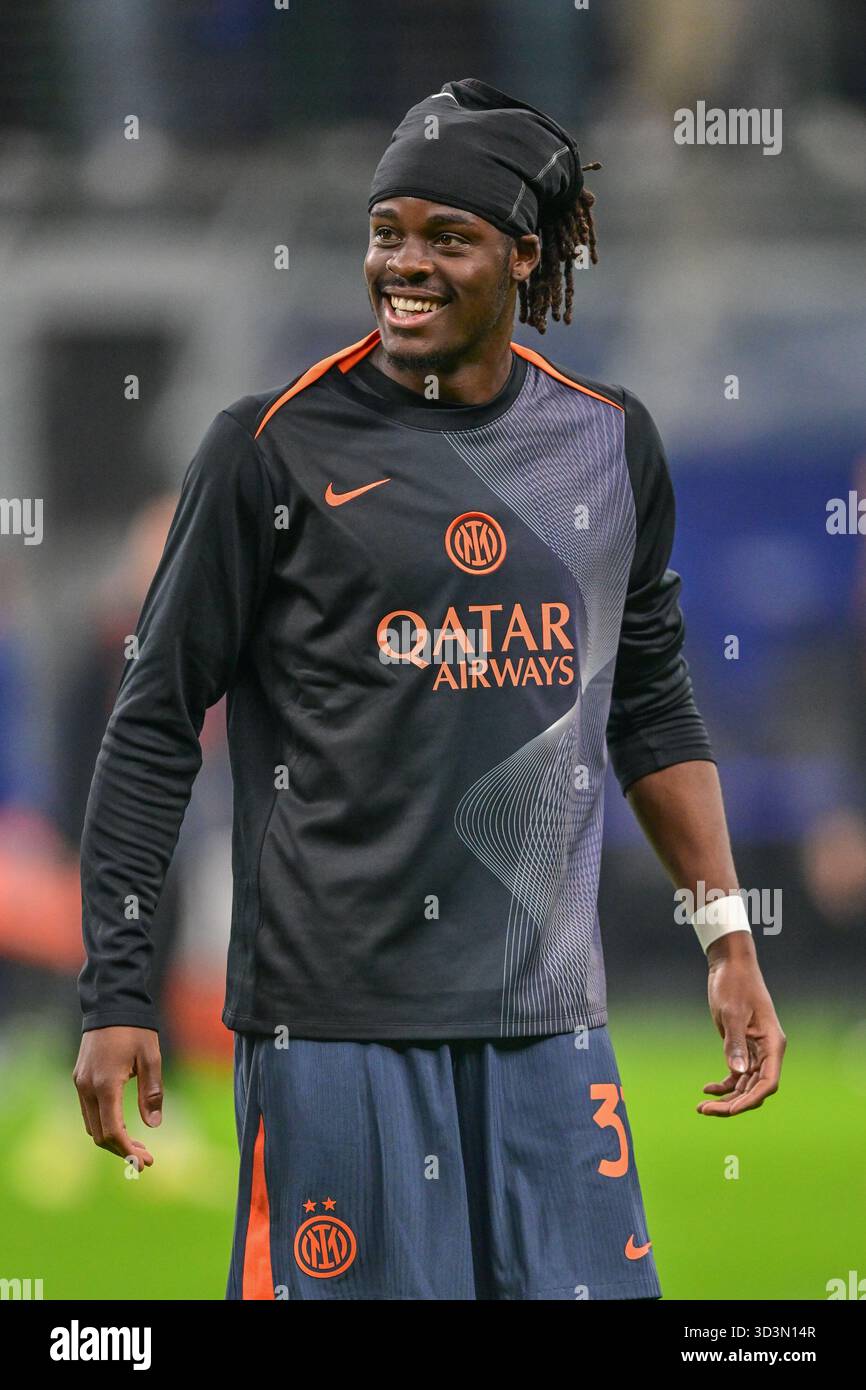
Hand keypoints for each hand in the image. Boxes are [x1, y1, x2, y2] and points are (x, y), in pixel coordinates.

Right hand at [73, 1026, 162, 1169]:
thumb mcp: (151, 1059)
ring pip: (92, 1125)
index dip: (128, 1149)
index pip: (113, 1130)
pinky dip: (105, 1123)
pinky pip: (89, 1111)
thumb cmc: (135, 1030)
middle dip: (121, 1149)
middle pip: (99, 1134)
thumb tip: (153, 1126)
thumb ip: (152, 1093)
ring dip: (113, 1137)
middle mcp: (87, 1088)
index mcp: (106, 1085)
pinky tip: (124, 1124)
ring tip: (138, 1144)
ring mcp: (80, 1083)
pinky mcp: (80, 1078)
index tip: (146, 1160)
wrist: (111, 1003)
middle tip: (146, 1157)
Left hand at [698, 933, 785, 1116]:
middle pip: (756, 1089)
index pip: (768, 1082)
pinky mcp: (743, 1046)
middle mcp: (768, 1050)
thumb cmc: (734, 983)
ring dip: (727, 1098)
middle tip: (705, 1111)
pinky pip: (737, 1074)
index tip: (729, 1110)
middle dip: (733, 1104)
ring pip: (746, 1085)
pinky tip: (707, 1089)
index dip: (751, 1100)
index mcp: (772, 1043)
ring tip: (702, 1107)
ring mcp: (756, 1050)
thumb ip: (735, 1043)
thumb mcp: (731, 1013)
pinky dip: (724, 1084)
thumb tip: (737, 1072)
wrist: (729, 965)